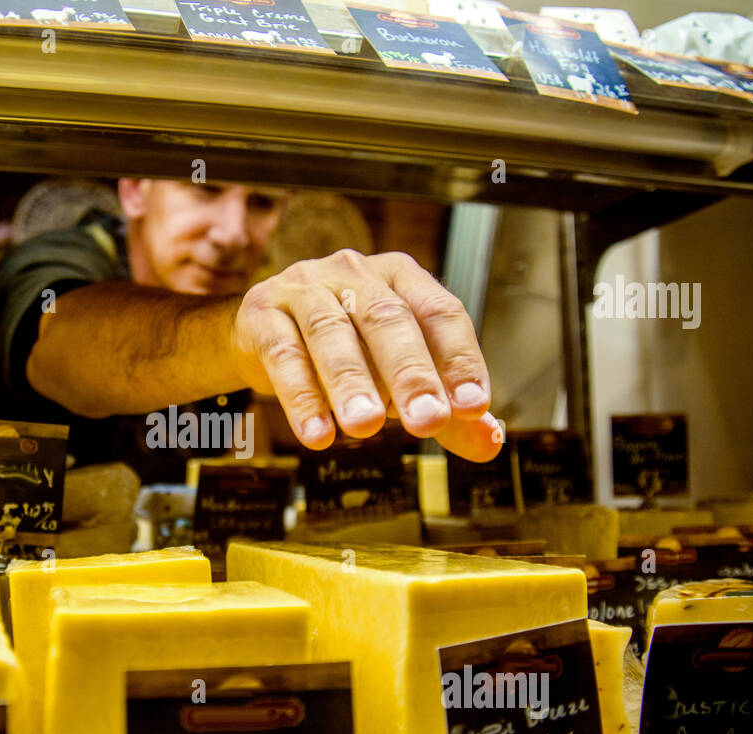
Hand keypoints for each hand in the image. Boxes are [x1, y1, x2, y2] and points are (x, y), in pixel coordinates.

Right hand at [230, 249, 502, 461]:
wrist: (263, 335)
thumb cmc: (347, 351)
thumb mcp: (398, 377)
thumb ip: (444, 408)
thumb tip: (490, 441)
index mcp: (402, 277)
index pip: (440, 313)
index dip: (459, 358)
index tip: (472, 405)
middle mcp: (355, 272)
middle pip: (388, 319)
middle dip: (410, 374)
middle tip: (427, 421)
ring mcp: (304, 288)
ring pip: (331, 333)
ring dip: (350, 383)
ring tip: (365, 427)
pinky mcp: (262, 313)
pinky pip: (283, 353)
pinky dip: (301, 396)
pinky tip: (318, 434)